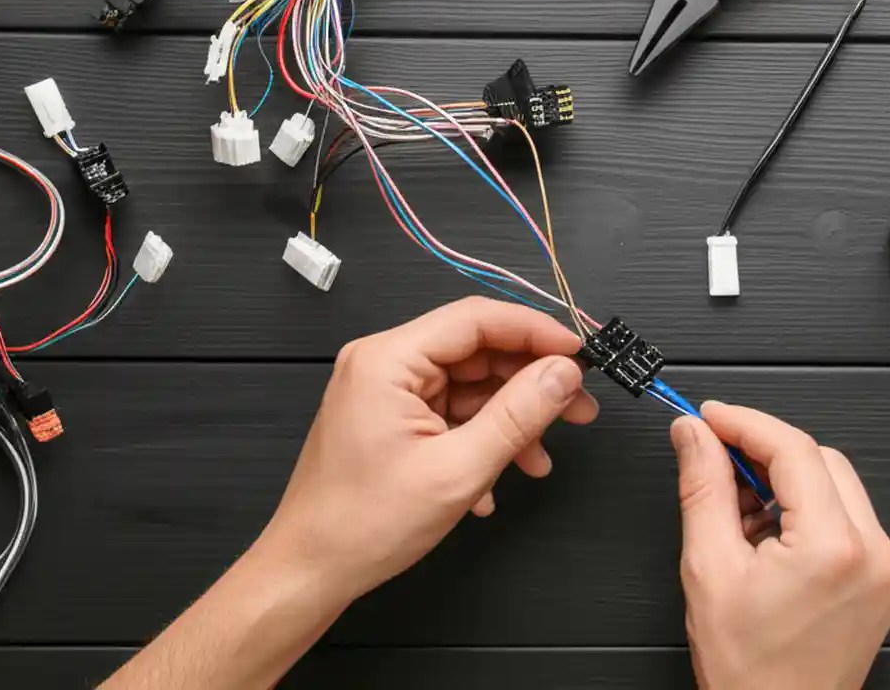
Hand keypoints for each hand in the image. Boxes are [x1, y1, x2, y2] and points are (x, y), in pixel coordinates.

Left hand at [260, 297, 597, 602]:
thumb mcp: (458, 469)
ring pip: (469, 386)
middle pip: (476, 351)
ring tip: (539, 458)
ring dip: (510, 420)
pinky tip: (498, 479)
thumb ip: (517, 415)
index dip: (535, 332)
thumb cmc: (362, 525)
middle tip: (577, 408)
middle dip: (530, 382)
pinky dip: (482, 439)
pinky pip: (451, 413)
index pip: (477, 319)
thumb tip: (562, 373)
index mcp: (387, 360)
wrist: (310, 571)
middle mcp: (383, 365)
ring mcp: (386, 393)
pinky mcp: (391, 420)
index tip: (579, 355)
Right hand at [670, 402, 889, 689]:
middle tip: (716, 462)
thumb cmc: (748, 669)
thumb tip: (693, 434)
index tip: (709, 416)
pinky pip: (848, 517)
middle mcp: (875, 552)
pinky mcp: (884, 579)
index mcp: (834, 548)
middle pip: (821, 460)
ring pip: (836, 484)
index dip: (746, 422)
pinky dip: (806, 510)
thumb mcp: (709, 568)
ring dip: (785, 481)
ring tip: (739, 517)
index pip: (794, 449)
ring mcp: (886, 567)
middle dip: (765, 452)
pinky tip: (768, 536)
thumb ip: (703, 487)